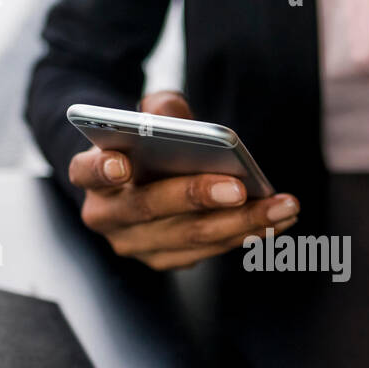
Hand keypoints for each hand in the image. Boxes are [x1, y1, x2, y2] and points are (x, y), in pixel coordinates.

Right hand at [70, 91, 299, 270]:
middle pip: (148, 208)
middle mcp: (105, 215)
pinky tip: (276, 220)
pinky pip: (208, 250)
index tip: (123, 163)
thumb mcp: (150, 113)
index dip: (102, 168)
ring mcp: (133, 243)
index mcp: (89, 173)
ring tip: (282, 206)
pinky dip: (245, 234)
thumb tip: (175, 122)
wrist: (142, 175)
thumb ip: (161, 108)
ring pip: (188, 236)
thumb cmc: (146, 140)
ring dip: (241, 223)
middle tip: (240, 188)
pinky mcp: (164, 259)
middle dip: (197, 197)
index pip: (86, 171)